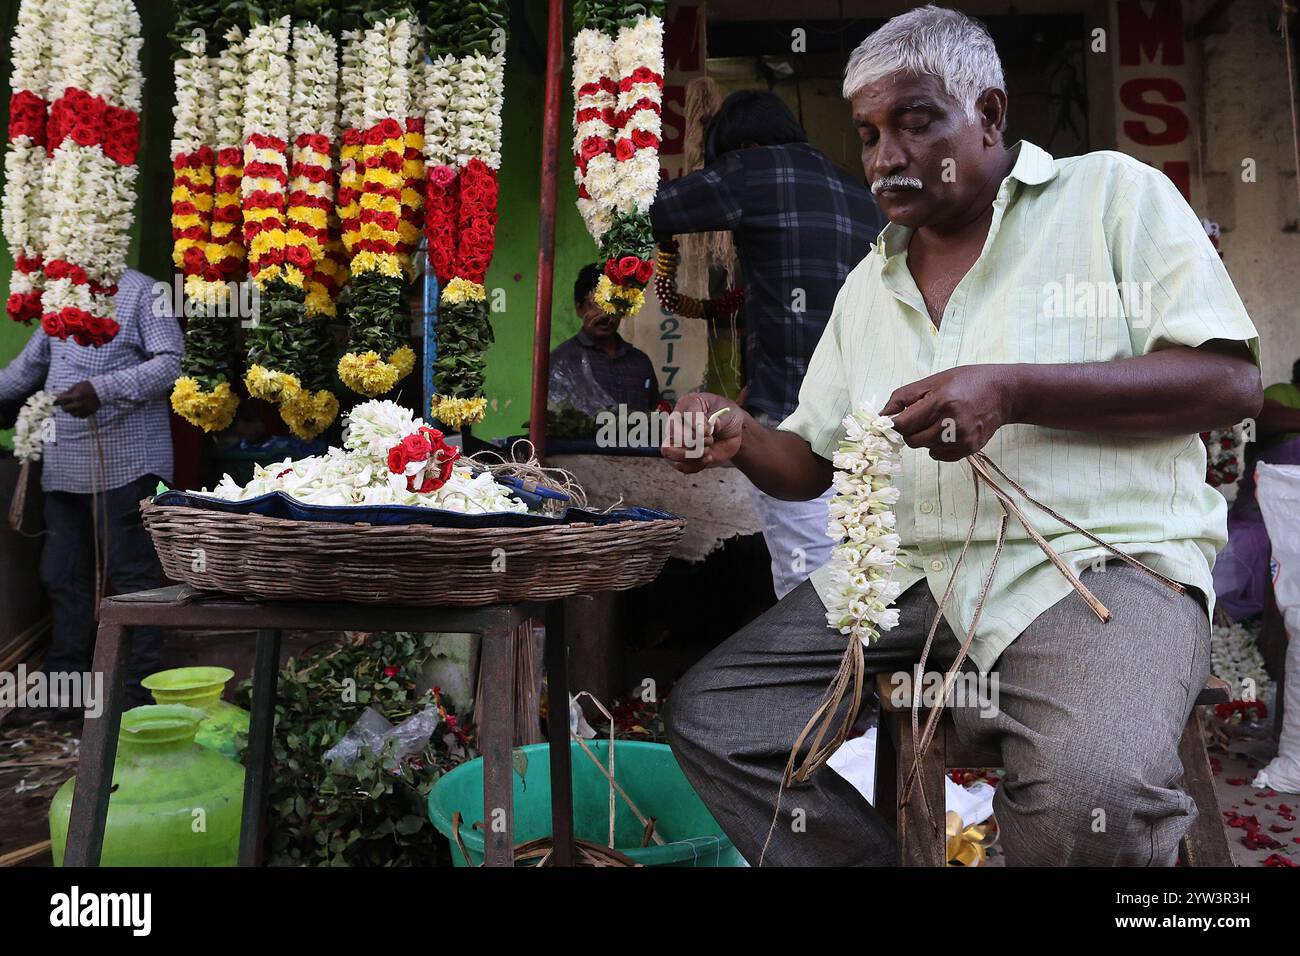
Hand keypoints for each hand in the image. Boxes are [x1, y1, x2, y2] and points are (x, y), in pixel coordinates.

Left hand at [54, 381, 99, 417]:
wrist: (102, 390)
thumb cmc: (88, 386)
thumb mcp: (76, 386)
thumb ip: (67, 392)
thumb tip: (58, 397)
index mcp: (76, 396)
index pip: (62, 401)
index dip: (57, 401)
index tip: (54, 402)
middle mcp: (80, 403)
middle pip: (66, 409)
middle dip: (64, 406)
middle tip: (64, 404)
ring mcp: (85, 409)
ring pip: (73, 414)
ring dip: (71, 411)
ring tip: (73, 407)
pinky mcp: (90, 412)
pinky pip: (80, 416)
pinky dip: (78, 414)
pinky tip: (79, 409)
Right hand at [660, 392, 743, 473]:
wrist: (734, 430)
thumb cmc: (727, 415)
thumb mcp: (724, 410)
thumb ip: (712, 418)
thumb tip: (701, 430)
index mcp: (685, 406)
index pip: (677, 421)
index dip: (694, 429)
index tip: (710, 429)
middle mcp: (677, 423)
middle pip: (670, 440)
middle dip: (694, 444)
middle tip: (710, 440)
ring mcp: (679, 440)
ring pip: (670, 455)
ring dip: (694, 456)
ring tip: (708, 450)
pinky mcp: (685, 455)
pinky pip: (682, 467)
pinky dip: (696, 465)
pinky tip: (708, 457)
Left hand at [882, 365, 1017, 461]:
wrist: (1002, 393)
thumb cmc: (965, 382)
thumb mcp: (932, 381)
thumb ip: (903, 397)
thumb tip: (880, 416)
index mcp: (941, 402)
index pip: (903, 425)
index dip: (894, 424)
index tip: (894, 420)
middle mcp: (952, 423)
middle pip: (912, 441)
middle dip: (910, 430)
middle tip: (920, 417)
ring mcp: (962, 439)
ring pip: (925, 448)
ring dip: (925, 437)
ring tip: (939, 421)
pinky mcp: (969, 449)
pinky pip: (938, 455)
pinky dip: (937, 445)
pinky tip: (949, 430)